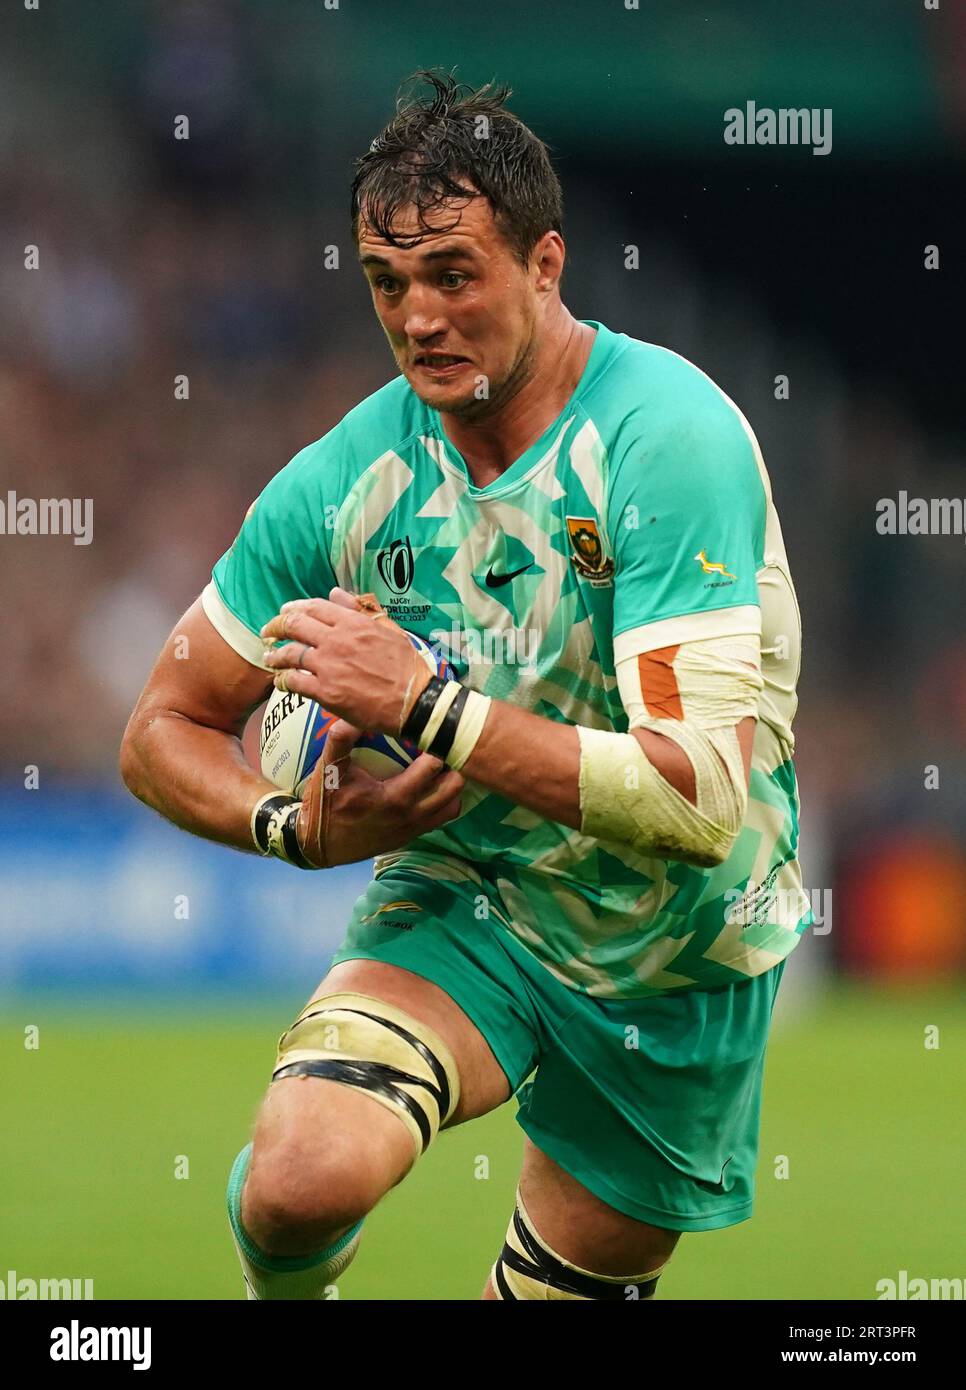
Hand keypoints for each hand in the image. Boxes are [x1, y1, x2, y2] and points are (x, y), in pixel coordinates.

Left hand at [260, 589, 432, 734]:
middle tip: (267, 632)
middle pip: (295, 626)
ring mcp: (329, 666)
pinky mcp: (326, 692)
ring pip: (290, 654)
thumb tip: (336, 593)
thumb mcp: (390, 630)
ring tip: (269, 657)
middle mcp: (337, 640)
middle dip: (275, 627)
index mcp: (353, 623)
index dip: (294, 608)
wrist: (413, 701)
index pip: (314, 607)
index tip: (284, 612)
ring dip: (275, 654)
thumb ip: (362, 610)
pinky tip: (280, 681)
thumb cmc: (406, 667)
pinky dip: (283, 680)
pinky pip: (295, 681)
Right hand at [296, 718, 463, 867]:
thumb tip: (355, 714)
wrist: (319, 844)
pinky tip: (433, 786)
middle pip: (453, 786)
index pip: (433, 767)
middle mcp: (410, 814)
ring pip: (453, 804)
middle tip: (443, 746)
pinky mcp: (412, 836)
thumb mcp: (328, 770)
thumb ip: (340, 740)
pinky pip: (442, 818)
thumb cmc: (324, 803)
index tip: (432, 730)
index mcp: (393, 797)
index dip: (436, 745)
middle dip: (453, 763)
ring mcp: (414, 827)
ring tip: (442, 765)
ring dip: (452, 784)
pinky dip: (445, 801)